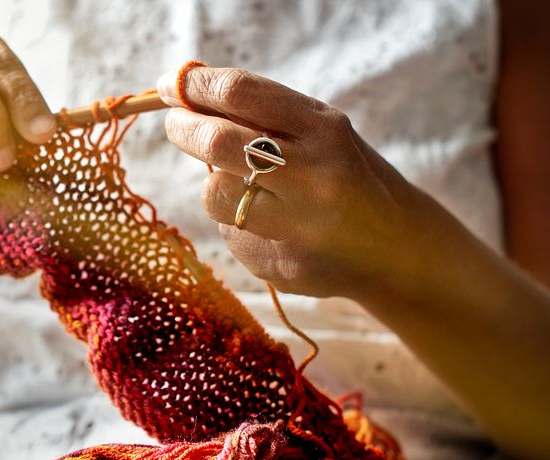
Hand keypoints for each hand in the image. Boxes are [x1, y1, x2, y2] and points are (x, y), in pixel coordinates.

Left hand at [158, 66, 425, 299]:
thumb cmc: (341, 175)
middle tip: (177, 126)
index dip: (194, 86)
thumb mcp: (317, 133)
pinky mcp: (284, 264)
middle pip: (217, 141)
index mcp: (323, 129)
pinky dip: (239, 226)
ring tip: (239, 187)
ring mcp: (300, 225)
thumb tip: (185, 96)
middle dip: (184, 130)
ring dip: (214, 186)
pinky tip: (275, 232)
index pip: (240, 93)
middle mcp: (314, 174)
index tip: (173, 84)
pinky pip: (232, 235)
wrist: (397, 247)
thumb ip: (261, 117)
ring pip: (215, 195)